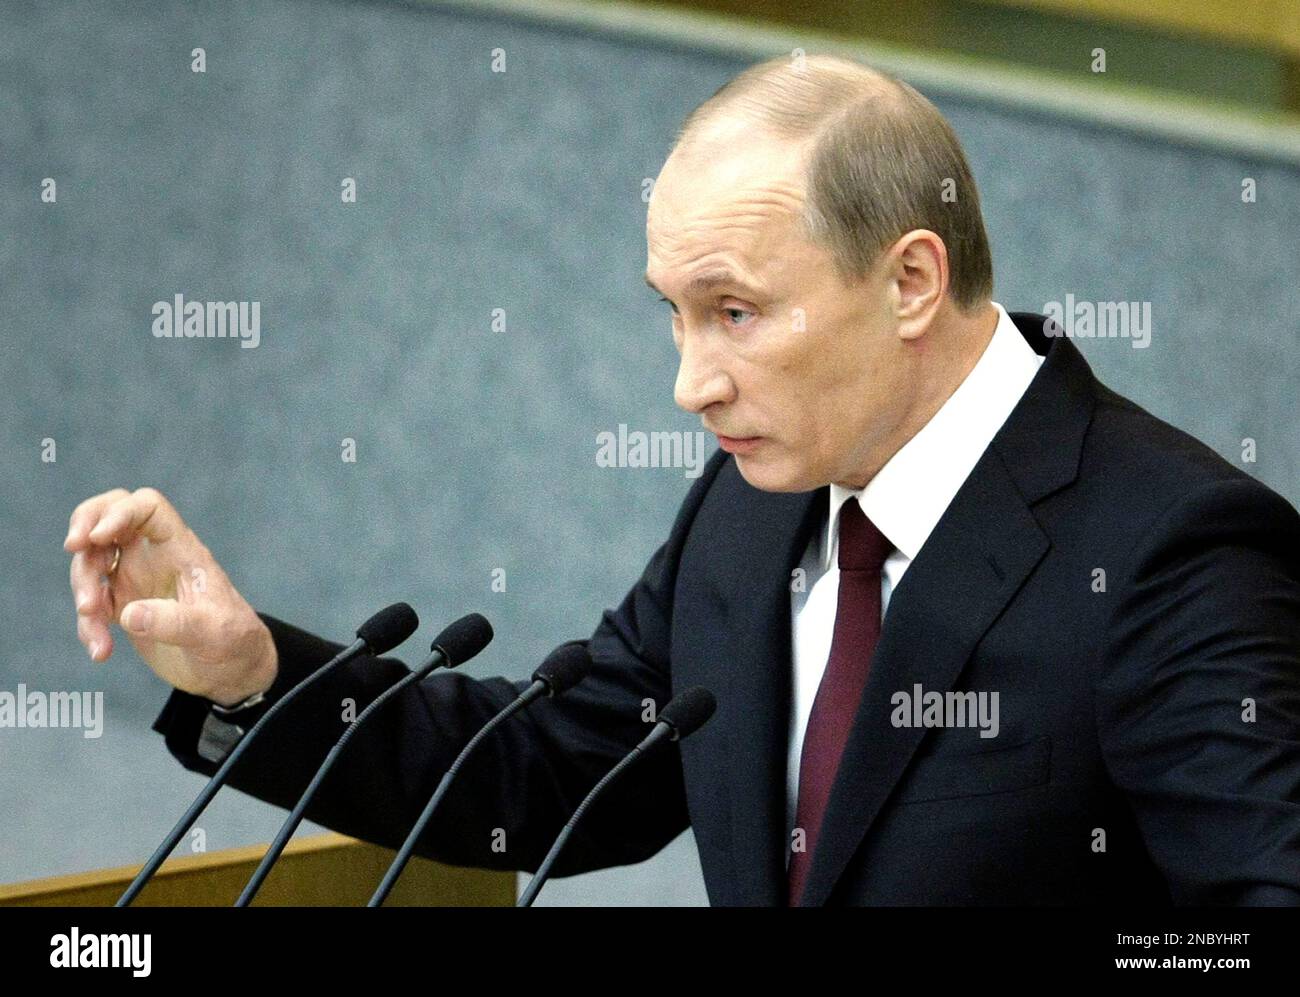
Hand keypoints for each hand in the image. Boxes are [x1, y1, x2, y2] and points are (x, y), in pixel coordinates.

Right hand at [65, 487, 277, 705]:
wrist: (232, 670)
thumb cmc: (235, 641)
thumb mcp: (214, 633)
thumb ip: (176, 623)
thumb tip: (129, 614)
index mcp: (181, 550)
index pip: (149, 508)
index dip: (120, 511)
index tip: (98, 537)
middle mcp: (154, 557)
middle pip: (108, 519)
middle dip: (85, 529)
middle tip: (73, 548)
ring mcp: (136, 580)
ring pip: (92, 564)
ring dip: (83, 590)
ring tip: (96, 628)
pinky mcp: (123, 608)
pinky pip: (92, 605)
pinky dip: (88, 625)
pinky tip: (100, 651)